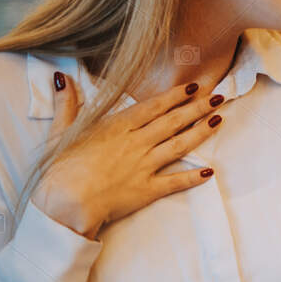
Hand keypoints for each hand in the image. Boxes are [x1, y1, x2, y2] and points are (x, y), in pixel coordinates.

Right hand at [31, 74, 224, 238]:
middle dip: (197, 108)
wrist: (66, 203)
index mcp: (116, 127)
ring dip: (201, 132)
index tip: (194, 87)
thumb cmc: (60, 169)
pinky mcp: (147, 190)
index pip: (153, 107)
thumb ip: (66, 104)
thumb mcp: (60, 131)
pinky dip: (193, 177)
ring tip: (219, 120)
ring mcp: (144, 166)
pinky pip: (175, 182)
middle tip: (218, 97)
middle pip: (172, 122)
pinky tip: (209, 172)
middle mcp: (135, 143)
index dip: (175, 96)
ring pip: (179, 145)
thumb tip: (61, 78)